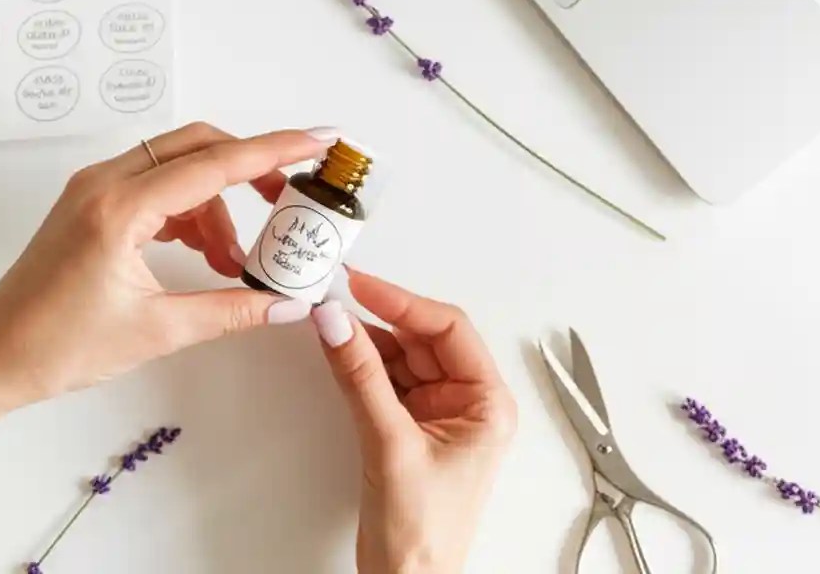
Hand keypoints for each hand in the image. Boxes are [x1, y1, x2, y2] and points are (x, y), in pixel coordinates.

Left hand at [0, 122, 336, 404]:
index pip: (214, 164)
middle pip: (199, 146)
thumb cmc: (61, 345)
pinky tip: (205, 252)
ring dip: (218, 203)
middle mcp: (105, 182)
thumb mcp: (159, 330)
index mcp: (120, 208)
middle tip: (289, 199)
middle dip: (250, 168)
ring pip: (179, 166)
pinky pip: (157, 185)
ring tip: (237, 260)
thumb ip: (232, 310)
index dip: (274, 151)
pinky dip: (190, 211)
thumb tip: (290, 304)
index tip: (319, 140)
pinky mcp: (91, 203)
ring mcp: (94, 188)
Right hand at [313, 270, 516, 573]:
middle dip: (383, 317)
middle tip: (340, 297)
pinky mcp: (411, 427)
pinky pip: (387, 381)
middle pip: (424, 339)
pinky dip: (362, 365)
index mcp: (488, 404)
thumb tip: (338, 323)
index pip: (449, 331)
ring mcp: (439, 414)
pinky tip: (339, 349)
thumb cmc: (423, 534)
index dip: (404, 302)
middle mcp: (469, 404)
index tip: (364, 286)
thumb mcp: (389, 444)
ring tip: (331, 320)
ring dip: (368, 340)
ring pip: (402, 357)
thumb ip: (361, 378)